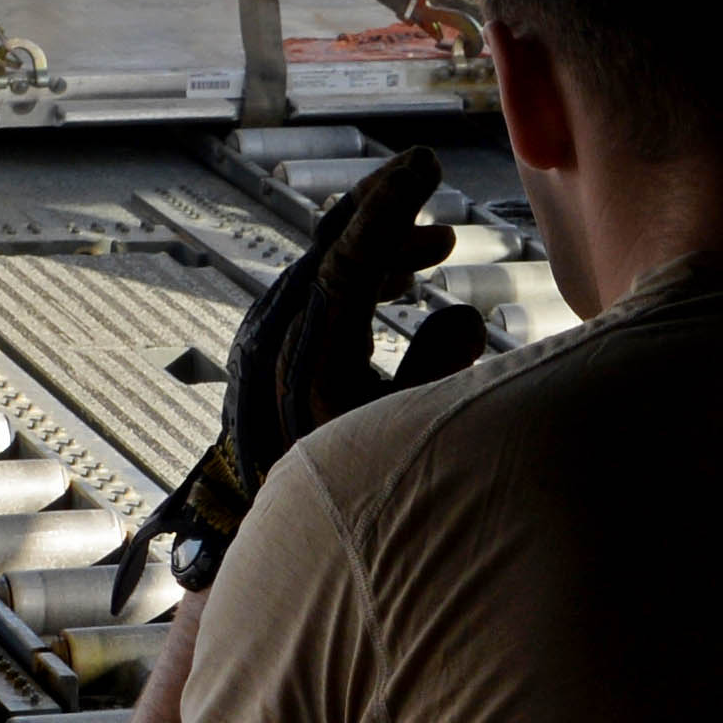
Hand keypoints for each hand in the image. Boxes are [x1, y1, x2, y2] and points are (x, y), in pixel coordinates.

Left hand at [134, 149, 476, 593]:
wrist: (277, 559)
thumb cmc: (356, 502)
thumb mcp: (410, 441)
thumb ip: (435, 375)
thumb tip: (458, 314)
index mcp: (306, 354)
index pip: (347, 253)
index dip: (390, 204)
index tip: (427, 163)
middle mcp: (272, 341)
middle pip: (329, 250)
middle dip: (388, 218)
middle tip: (437, 200)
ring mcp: (263, 349)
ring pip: (320, 270)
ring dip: (376, 251)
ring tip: (434, 249)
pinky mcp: (266, 363)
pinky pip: (311, 296)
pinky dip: (354, 278)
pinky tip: (398, 288)